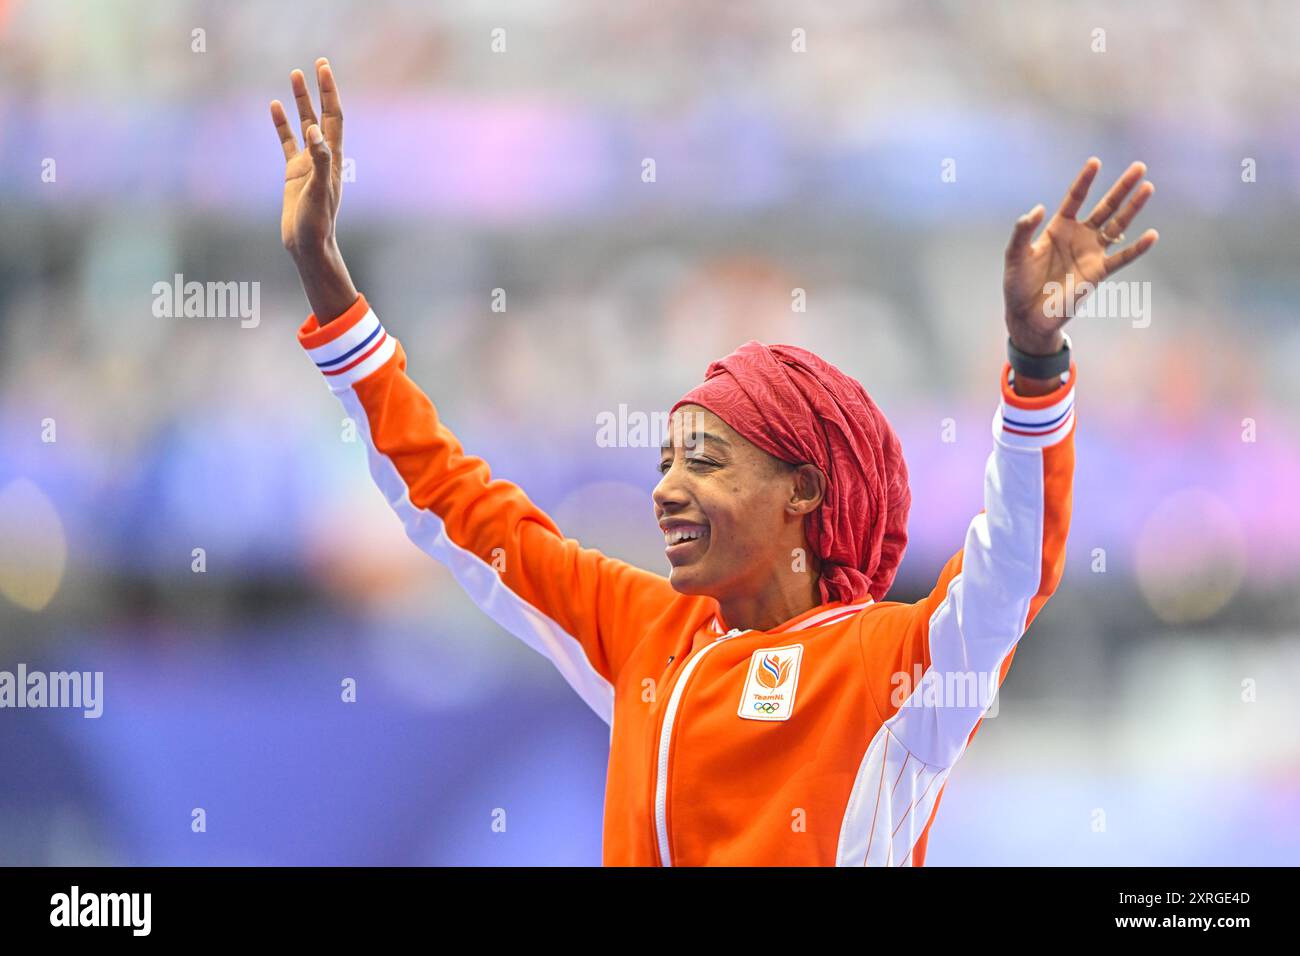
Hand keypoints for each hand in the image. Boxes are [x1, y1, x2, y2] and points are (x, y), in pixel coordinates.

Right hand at [269, 58, 357, 322]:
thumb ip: (320, 161)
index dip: (330, 92)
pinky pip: (286, 142)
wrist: (308, 246)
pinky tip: (274, 106)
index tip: (324, 69)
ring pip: (304, 125)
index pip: (334, 116)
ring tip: (294, 75)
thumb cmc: (317, 223)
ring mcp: (308, 163)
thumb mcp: (319, 191)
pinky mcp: (293, 173)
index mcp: (333, 158)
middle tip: (317, 63)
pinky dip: (281, 125)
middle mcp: (323, 157)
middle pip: (322, 115)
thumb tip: (316, 132)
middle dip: (320, 90)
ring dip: (300, 102)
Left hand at [1003, 157, 1157, 354]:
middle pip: (1105, 206)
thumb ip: (1022, 231)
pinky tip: (1152, 235)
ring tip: (1148, 187)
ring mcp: (1091, 253)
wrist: (1027, 315)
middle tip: (1140, 167)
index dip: (1085, 181)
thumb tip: (1039, 209)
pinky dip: (1137, 248)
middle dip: (1121, 188)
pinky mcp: (1098, 273)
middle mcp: (1078, 236)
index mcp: (1058, 228)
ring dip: (1133, 208)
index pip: (1075, 198)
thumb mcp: (1014, 255)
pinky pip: (1122, 258)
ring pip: (1117, 225)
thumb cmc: (1018, 284)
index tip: (1095, 162)